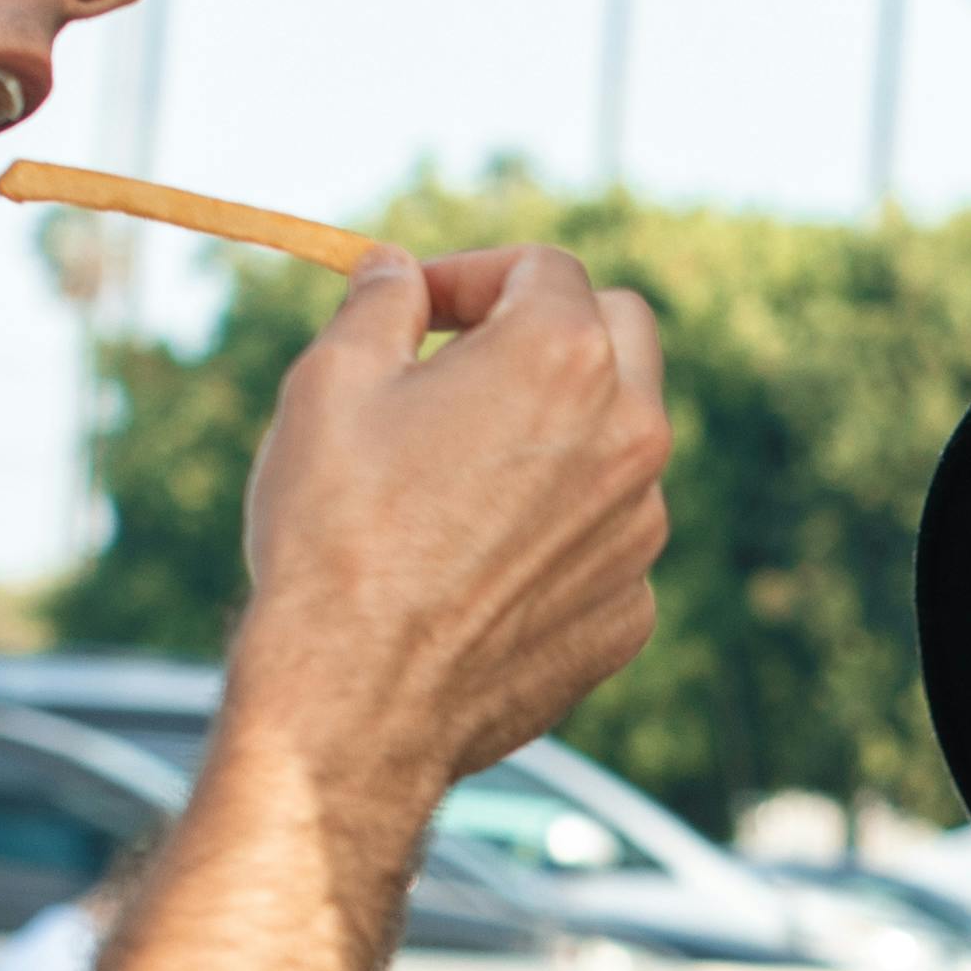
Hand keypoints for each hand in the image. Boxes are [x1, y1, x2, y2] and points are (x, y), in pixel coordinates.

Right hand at [230, 243, 673, 793]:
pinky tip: (475, 567)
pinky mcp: (631, 611)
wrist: (355, 701)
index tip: (422, 311)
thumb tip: (399, 272)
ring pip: (618, 445)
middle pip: (619, 335)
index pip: (546, 269)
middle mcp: (630, 435)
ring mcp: (640, 532)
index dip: (475, 277)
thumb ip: (380, 304)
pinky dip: (556, 534)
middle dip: (549, 332)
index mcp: (563, 356)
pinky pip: (604, 543)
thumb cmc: (334, 533)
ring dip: (556, 437)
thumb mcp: (330, 382)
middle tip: (463, 368)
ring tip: (454, 481)